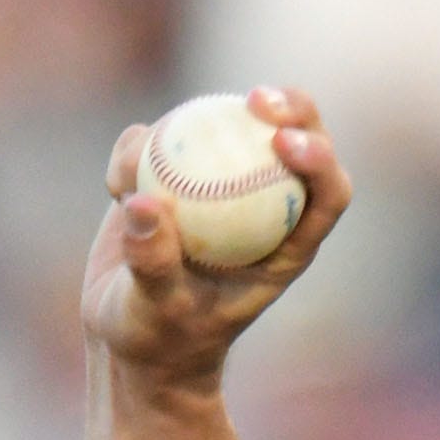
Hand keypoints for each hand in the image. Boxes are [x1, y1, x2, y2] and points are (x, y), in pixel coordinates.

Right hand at [80, 86, 352, 387]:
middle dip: (293, 108)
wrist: (127, 334)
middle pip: (297, 140)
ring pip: (225, 127)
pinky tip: (112, 188)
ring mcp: (219, 185)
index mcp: (287, 245)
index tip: (285, 141)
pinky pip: (160, 139)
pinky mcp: (174, 174)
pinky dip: (134, 150)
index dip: (321, 159)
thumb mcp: (156, 311)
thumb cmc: (159, 339)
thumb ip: (154, 264)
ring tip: (130, 179)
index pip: (327, 194)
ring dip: (185, 127)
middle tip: (257, 100)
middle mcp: (262, 207)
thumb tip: (145, 204)